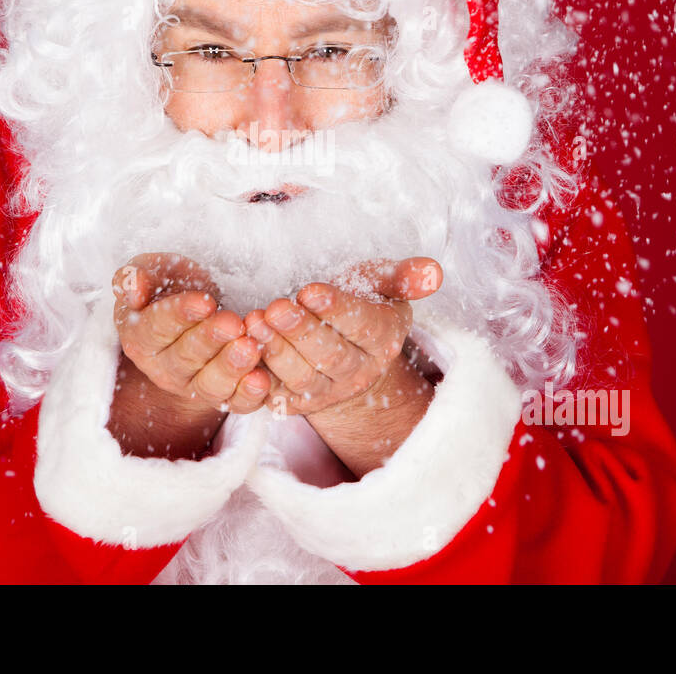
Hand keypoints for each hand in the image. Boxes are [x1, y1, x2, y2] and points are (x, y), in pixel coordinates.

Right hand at [112, 253, 272, 414]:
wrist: (200, 310)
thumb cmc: (172, 287)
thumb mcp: (153, 272)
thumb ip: (135, 277)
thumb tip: (133, 290)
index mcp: (141, 337)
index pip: (157, 327)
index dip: (180, 315)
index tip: (204, 302)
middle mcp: (163, 367)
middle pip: (185, 357)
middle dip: (211, 339)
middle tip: (233, 324)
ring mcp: (192, 385)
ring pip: (209, 384)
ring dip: (231, 368)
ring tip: (250, 348)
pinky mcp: (222, 396)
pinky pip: (234, 402)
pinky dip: (249, 394)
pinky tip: (262, 379)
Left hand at [243, 257, 442, 416]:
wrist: (343, 348)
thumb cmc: (360, 304)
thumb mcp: (382, 285)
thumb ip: (402, 277)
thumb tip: (432, 272)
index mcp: (383, 338)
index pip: (361, 325)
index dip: (336, 310)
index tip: (309, 290)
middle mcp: (358, 371)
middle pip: (330, 356)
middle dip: (301, 331)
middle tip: (276, 307)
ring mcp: (326, 391)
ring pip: (302, 378)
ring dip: (275, 351)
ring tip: (254, 323)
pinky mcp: (295, 403)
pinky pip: (275, 396)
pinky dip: (256, 378)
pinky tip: (242, 351)